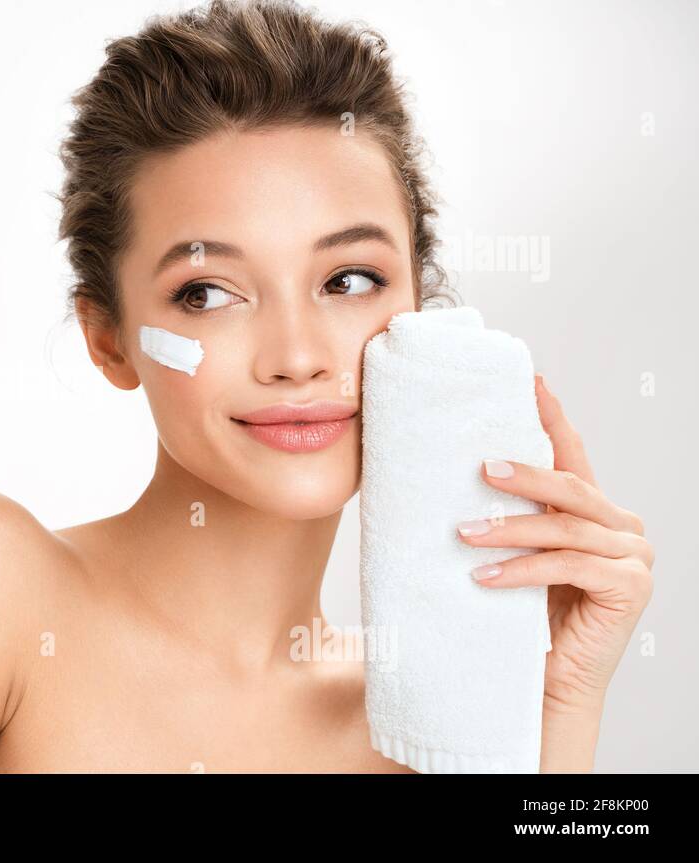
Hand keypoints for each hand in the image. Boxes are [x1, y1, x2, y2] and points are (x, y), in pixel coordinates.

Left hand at [455, 374, 653, 717]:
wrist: (546, 686)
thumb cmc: (523, 620)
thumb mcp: (513, 555)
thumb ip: (509, 517)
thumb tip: (458, 472)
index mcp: (595, 513)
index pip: (572, 455)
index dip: (552, 418)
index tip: (530, 382)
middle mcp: (621, 527)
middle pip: (570, 488)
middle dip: (523, 475)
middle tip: (479, 469)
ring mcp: (633, 557)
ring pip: (565, 528)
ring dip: (509, 528)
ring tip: (463, 535)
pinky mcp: (630, 588)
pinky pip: (569, 567)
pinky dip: (522, 570)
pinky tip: (484, 577)